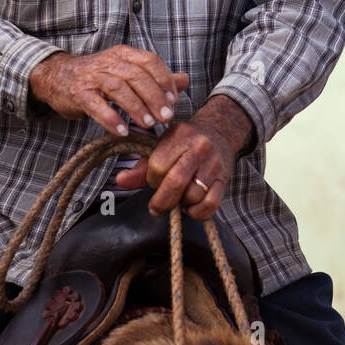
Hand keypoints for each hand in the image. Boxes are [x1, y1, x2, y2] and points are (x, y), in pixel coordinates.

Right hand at [28, 46, 188, 136]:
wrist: (57, 77)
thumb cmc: (98, 78)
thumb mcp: (127, 72)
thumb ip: (156, 77)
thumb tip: (185, 80)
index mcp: (123, 54)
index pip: (149, 61)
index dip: (164, 80)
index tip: (173, 100)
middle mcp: (108, 62)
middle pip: (136, 76)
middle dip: (154, 97)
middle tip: (165, 117)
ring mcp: (92, 77)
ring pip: (118, 88)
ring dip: (136, 107)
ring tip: (148, 124)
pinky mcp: (78, 93)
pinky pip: (96, 105)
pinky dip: (110, 118)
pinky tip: (121, 131)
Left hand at [113, 95, 254, 219]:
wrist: (219, 131)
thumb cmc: (185, 143)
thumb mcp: (162, 147)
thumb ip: (141, 167)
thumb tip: (120, 180)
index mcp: (178, 136)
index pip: (158, 166)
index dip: (152, 180)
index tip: (153, 182)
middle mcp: (198, 148)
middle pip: (176, 182)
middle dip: (162, 201)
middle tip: (156, 208)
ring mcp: (213, 164)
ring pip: (193, 195)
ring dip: (182, 204)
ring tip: (179, 199)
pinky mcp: (223, 179)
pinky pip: (210, 204)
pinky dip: (198, 212)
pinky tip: (192, 207)